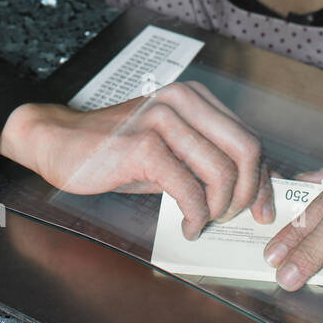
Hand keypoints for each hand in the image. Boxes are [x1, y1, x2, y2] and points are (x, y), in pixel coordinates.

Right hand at [0, 79, 274, 239]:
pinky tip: (186, 225)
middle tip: (228, 218)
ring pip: (221, 172)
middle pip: (247, 151)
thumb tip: (253, 187)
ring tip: (201, 221)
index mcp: (195, 97)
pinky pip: (189, 189)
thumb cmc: (116, 151)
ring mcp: (162, 120)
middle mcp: (182, 100)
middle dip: (247, 194)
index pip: (249, 139)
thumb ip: (206, 160)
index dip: (263, 180)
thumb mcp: (170, 150)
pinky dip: (195, 215)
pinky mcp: (143, 146)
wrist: (59, 141)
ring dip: (218, 209)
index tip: (263, 210)